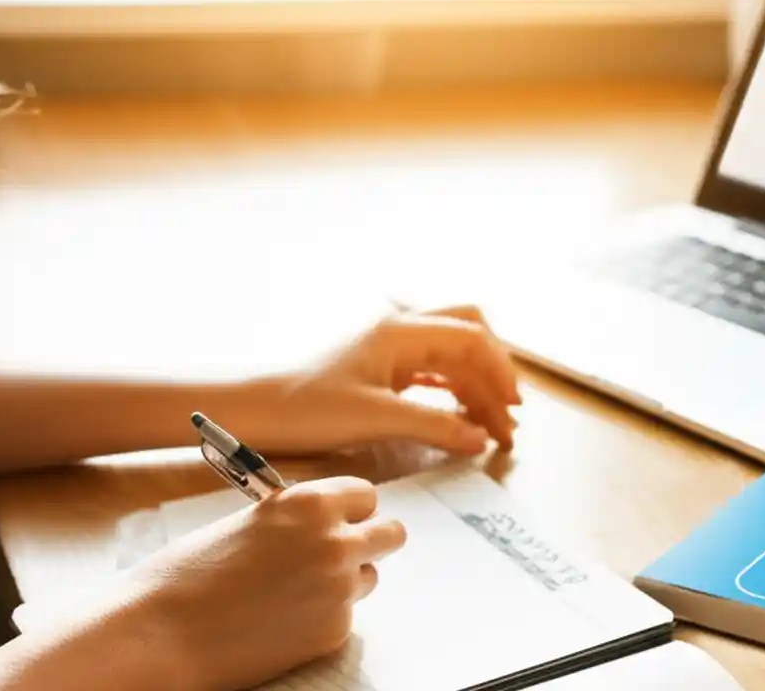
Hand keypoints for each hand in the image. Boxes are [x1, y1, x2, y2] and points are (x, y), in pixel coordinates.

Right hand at [120, 477, 404, 690]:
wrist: (161, 632)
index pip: (365, 495)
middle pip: (391, 534)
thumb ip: (294, 518)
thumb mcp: (250, 522)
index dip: (350, 508)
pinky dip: (321, 618)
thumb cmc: (190, 572)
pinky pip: (344, 616)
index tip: (341, 517)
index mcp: (310, 504)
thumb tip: (325, 522)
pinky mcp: (333, 632)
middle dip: (371, 540)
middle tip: (344, 550)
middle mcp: (335, 543)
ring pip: (369, 577)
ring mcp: (339, 590)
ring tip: (294, 590)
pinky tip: (280, 620)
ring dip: (346, 580)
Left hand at [233, 306, 522, 455]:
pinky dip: (450, 389)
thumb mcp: (376, 418)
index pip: (471, 337)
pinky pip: (428, 368)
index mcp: (399, 329)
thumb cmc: (305, 407)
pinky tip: (458, 415)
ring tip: (489, 426)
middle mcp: (396, 326)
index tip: (513, 410)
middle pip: (467, 332)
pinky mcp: (376, 364)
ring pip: (448, 352)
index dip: (501, 372)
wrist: (251, 408)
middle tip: (508, 413)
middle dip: (494, 370)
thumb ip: (434, 425)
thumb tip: (480, 438)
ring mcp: (386, 344)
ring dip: (473, 384)